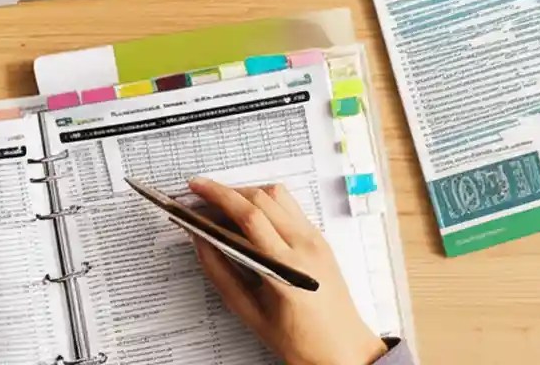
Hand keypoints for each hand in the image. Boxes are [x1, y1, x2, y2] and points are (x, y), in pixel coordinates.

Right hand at [188, 177, 387, 364]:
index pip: (248, 216)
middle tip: (201, 198)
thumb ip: (220, 274)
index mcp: (287, 268)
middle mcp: (306, 247)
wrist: (343, 350)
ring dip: (247, 193)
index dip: (218, 196)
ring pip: (277, 195)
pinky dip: (266, 202)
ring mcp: (316, 240)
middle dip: (226, 192)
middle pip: (261, 198)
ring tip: (224, 206)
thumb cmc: (301, 341)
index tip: (196, 189)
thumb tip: (200, 241)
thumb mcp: (250, 312)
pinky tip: (251, 217)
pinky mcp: (321, 239)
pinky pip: (291, 207)